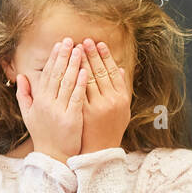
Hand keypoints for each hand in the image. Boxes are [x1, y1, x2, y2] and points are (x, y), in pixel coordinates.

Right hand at [14, 37, 87, 163]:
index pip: (47, 74)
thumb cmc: (43, 135)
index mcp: (38, 100)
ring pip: (67, 83)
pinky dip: (81, 84)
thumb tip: (20, 76)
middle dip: (64, 56)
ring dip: (74, 65)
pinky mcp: (72, 119)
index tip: (60, 44)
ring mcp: (60, 111)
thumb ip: (23, 94)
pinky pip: (77, 98)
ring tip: (81, 50)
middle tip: (71, 40)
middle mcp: (47, 104)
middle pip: (57, 75)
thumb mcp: (28, 115)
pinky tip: (86, 72)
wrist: (53, 157)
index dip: (53, 58)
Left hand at [78, 38, 131, 155]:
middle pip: (99, 72)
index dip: (105, 56)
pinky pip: (77, 92)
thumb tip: (120, 69)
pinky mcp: (83, 113)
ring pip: (87, 79)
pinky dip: (73, 79)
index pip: (112, 71)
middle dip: (91, 55)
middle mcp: (110, 101)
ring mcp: (96, 107)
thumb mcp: (122, 110)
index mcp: (121, 97)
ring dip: (81, 62)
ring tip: (75, 49)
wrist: (99, 152)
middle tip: (84, 40)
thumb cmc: (110, 129)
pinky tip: (69, 68)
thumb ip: (121, 89)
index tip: (99, 43)